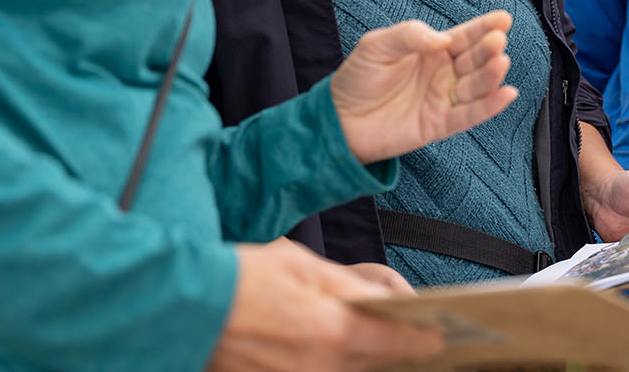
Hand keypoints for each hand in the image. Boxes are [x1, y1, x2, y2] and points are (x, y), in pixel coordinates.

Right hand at [204, 239, 440, 371]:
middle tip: (419, 341)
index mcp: (332, 332)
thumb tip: (385, 300)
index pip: (397, 342)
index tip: (441, 336)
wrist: (187, 308)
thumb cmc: (242, 278)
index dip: (424, 339)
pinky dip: (337, 365)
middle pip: (377, 365)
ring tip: (382, 343)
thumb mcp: (302, 266)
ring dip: (367, 360)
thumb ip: (348, 287)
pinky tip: (334, 349)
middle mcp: (321, 368)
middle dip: (399, 352)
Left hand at [329, 11, 516, 163]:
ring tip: (500, 62)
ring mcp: (443, 99)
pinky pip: (469, 116)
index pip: (464, 36)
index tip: (503, 18)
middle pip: (474, 60)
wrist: (338, 119)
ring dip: (491, 75)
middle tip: (497, 41)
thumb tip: (444, 38)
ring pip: (475, 86)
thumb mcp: (377, 45)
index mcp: (431, 50)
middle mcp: (443, 73)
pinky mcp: (439, 125)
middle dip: (488, 49)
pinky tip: (506, 94)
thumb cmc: (358, 78)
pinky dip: (489, 107)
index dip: (485, 27)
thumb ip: (410, 35)